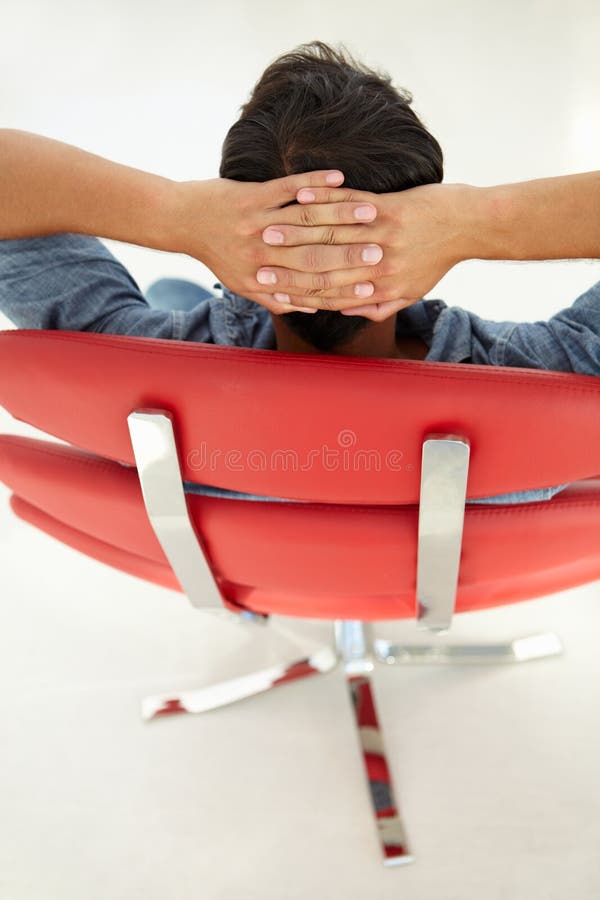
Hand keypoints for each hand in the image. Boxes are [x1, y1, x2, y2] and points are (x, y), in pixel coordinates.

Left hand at [171, 171, 383, 315]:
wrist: (182, 221)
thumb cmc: (218, 254)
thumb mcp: (244, 285)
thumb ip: (277, 300)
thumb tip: (313, 308)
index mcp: (261, 281)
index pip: (308, 286)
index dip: (341, 286)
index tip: (371, 285)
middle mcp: (260, 256)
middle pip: (313, 255)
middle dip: (350, 253)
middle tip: (383, 251)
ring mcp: (256, 224)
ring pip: (307, 221)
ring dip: (341, 214)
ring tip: (371, 213)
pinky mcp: (251, 196)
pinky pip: (289, 188)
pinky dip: (315, 182)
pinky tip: (340, 178)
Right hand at [257, 181, 475, 319]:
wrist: (467, 226)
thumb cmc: (436, 259)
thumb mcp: (410, 292)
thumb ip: (378, 306)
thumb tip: (348, 311)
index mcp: (379, 288)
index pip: (330, 293)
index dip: (297, 291)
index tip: (270, 288)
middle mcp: (378, 267)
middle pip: (324, 266)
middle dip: (287, 263)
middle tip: (256, 259)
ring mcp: (383, 237)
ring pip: (332, 235)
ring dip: (296, 229)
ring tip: (267, 226)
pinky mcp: (389, 209)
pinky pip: (350, 203)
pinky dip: (324, 197)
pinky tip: (301, 194)